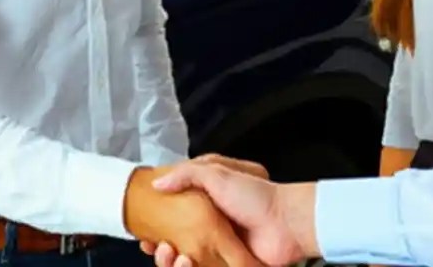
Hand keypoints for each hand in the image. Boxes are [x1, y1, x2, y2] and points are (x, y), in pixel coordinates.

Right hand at [124, 166, 262, 266]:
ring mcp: (219, 251)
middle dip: (162, 252)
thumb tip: (157, 184)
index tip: (145, 237)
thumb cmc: (256, 196)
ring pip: (187, 263)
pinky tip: (185, 264)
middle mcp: (210, 230)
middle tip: (158, 249)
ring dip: (174, 264)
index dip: (156, 230)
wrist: (286, 222)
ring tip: (175, 257)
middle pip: (176, 247)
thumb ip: (186, 175)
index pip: (173, 221)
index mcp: (205, 208)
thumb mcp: (217, 174)